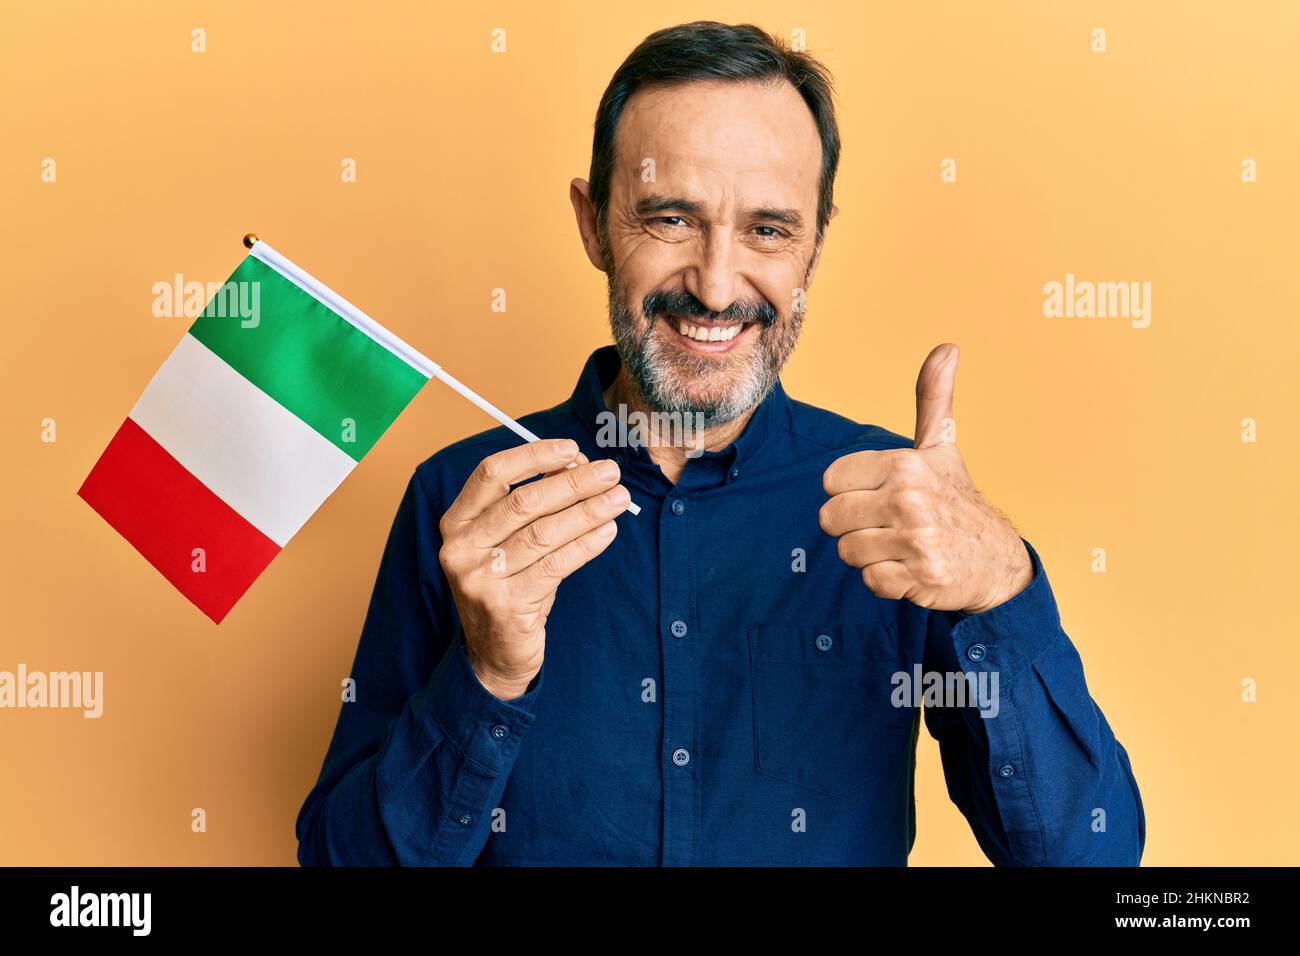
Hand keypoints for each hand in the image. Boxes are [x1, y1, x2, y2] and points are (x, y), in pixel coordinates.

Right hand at [438, 439, 630, 699]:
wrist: (494, 653)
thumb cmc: (508, 585)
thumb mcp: (504, 542)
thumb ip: (530, 506)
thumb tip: (578, 465)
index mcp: (456, 522)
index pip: (492, 473)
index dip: (534, 456)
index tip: (572, 449)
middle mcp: (461, 548)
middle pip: (524, 501)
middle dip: (573, 482)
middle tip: (610, 472)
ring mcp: (480, 579)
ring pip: (544, 532)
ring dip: (588, 511)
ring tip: (619, 499)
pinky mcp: (506, 605)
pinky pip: (556, 565)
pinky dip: (586, 544)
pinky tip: (608, 532)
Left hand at [819, 344, 1032, 612]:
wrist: (997, 559)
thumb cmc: (957, 499)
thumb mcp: (941, 446)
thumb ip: (933, 398)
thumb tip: (946, 348)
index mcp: (905, 464)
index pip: (831, 481)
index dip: (848, 492)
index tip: (876, 495)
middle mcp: (910, 498)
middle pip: (831, 518)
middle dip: (853, 527)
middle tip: (886, 525)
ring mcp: (917, 539)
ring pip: (848, 552)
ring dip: (869, 555)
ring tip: (900, 545)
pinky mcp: (921, 576)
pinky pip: (870, 581)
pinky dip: (885, 580)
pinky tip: (909, 567)